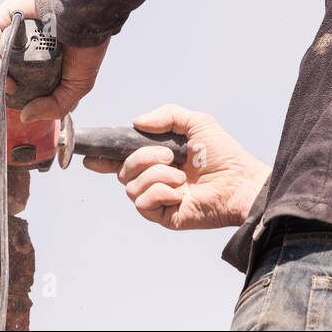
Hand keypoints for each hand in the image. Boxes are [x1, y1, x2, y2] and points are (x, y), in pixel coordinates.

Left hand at [0, 0, 109, 122]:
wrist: (90, 19)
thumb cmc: (87, 48)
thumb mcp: (75, 87)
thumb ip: (53, 107)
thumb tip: (23, 117)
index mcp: (28, 62)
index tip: (11, 98)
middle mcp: (16, 46)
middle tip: (8, 91)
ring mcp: (9, 31)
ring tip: (6, 83)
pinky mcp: (4, 17)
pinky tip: (0, 69)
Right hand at [84, 105, 271, 229]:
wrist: (240, 182)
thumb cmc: (224, 155)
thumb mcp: (197, 123)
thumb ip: (167, 115)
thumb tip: (136, 122)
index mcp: (159, 158)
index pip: (124, 159)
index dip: (104, 158)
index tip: (91, 156)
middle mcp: (156, 178)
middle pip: (122, 171)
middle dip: (141, 159)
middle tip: (168, 156)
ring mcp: (159, 198)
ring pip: (130, 187)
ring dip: (155, 176)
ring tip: (180, 176)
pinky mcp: (164, 215)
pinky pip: (142, 204)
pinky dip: (160, 193)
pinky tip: (179, 193)